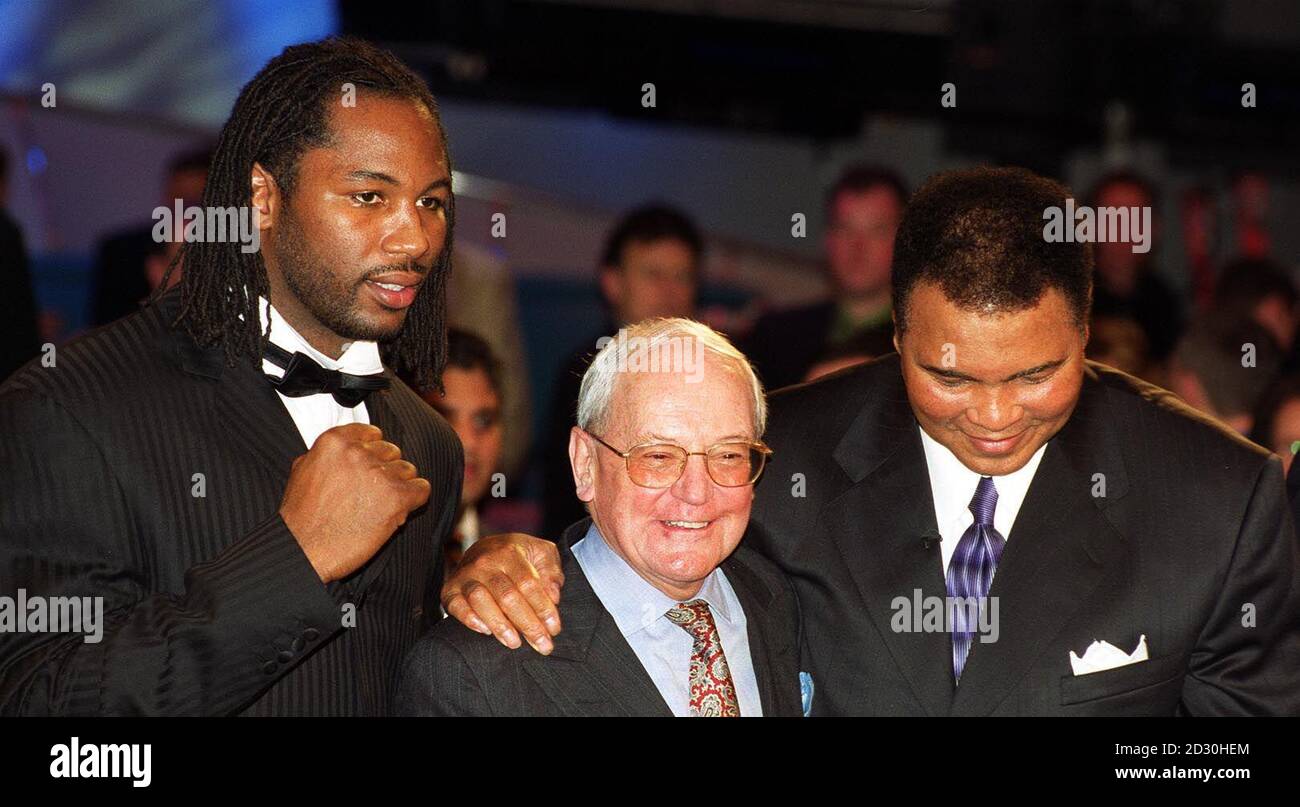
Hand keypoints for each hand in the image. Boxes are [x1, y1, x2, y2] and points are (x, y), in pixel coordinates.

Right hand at [280, 423, 430, 582]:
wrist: (303, 551)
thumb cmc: (301, 516)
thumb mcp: (303, 469)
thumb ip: (328, 453)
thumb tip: (349, 446)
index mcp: (335, 441)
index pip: (373, 433)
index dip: (373, 453)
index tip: (369, 468)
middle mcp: (358, 452)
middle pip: (392, 452)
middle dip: (385, 472)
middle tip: (371, 494)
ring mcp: (378, 473)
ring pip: (408, 470)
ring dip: (399, 487)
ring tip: (378, 507)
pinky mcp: (396, 497)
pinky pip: (422, 489)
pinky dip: (414, 501)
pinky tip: (398, 511)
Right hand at [442, 533, 563, 654]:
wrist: (484, 549)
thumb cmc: (518, 556)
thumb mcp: (541, 553)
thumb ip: (551, 571)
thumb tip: (553, 596)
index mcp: (510, 552)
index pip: (528, 583)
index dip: (543, 608)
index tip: (554, 629)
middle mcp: (485, 562)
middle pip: (507, 596)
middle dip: (527, 624)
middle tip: (542, 645)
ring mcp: (465, 575)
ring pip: (480, 601)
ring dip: (499, 625)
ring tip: (515, 643)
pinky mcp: (449, 589)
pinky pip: (455, 606)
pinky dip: (469, 619)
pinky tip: (486, 632)